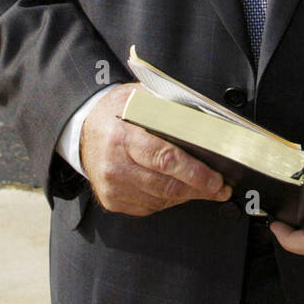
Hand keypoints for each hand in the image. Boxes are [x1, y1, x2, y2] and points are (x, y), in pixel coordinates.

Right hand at [79, 84, 233, 215]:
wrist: (83, 129)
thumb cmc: (116, 111)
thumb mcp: (139, 98)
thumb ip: (167, 108)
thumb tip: (204, 121)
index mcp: (124, 137)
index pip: (164, 159)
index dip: (194, 172)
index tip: (216, 178)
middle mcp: (116, 165)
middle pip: (166, 185)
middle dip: (199, 188)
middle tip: (220, 187)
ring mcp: (113, 187)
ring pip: (161, 199)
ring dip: (187, 195)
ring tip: (206, 188)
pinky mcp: (112, 201)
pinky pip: (150, 206)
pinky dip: (168, 199)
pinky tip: (179, 189)